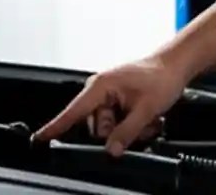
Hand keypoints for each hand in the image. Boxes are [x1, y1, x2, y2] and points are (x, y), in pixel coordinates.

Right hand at [31, 52, 188, 155]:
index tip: (39, 138)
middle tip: (139, 122)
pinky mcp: (116, 101)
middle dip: (118, 132)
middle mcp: (100, 90)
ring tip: (146, 117)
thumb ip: (126, 132)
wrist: (175, 66)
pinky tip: (145, 116)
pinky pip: (117, 123)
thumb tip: (111, 150)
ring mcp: (108, 96)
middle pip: (96, 128)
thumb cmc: (161, 77)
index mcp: (100, 86)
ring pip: (109, 128)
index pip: (73, 111)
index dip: (55, 127)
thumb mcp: (146, 108)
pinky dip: (132, 124)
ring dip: (128, 129)